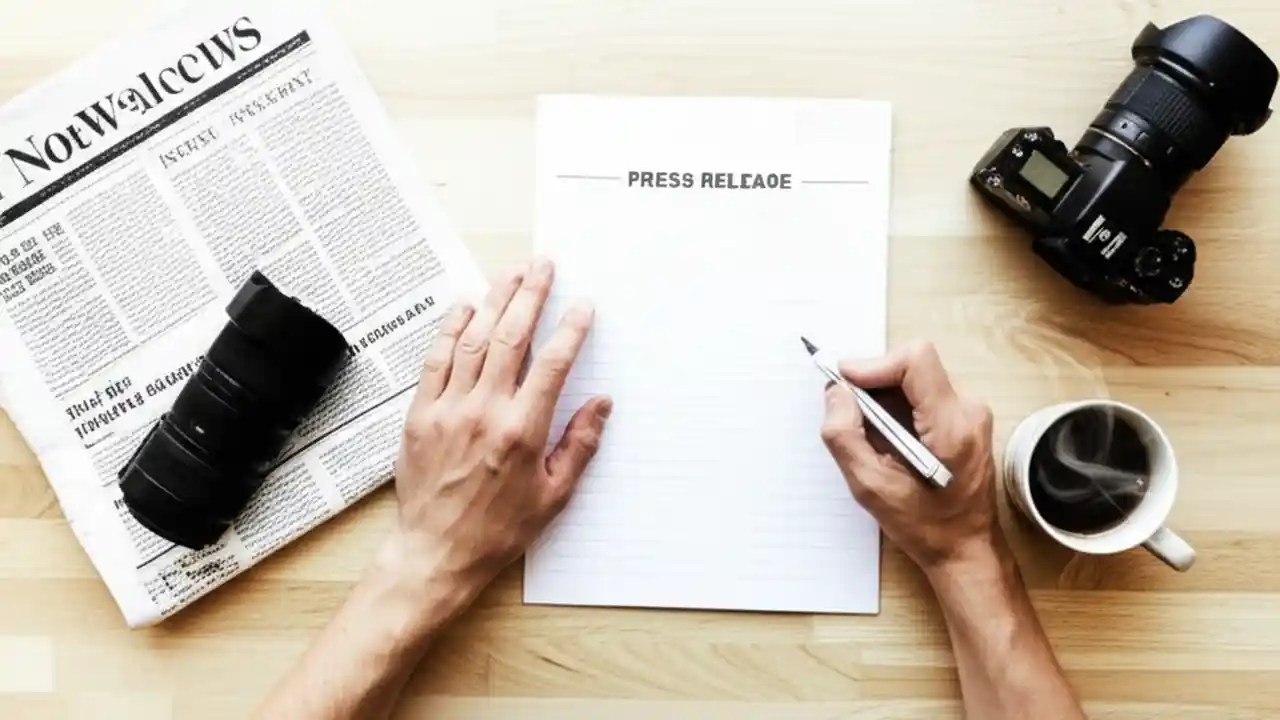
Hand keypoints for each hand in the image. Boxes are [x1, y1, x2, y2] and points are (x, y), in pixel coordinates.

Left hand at [388, 258, 610, 594]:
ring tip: (510, 275)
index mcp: (521, 431)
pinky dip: (451, 329)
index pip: (552, 364)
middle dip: (530, 296)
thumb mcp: (554, 496)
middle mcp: (483, 412)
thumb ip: (579, 444)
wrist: (435, 554)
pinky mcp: (420, 415)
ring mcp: (447, 409)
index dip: (570, 329)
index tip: (582, 307)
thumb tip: (601, 403)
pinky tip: (465, 307)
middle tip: (543, 267)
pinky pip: (436, 360)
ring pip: (472, 339)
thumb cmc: (497, 531)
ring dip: (494, 301)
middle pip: (510, 337)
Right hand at [820, 342, 999, 572]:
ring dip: (884, 395)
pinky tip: (888, 437)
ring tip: (869, 433)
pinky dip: (897, 405)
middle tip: (848, 412)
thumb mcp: (871, 488)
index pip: (916, 361)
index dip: (874, 364)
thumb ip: (846, 436)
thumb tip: (836, 393)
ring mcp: (971, 413)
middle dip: (873, 382)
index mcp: (952, 428)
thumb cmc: (926, 527)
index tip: (845, 382)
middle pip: (912, 366)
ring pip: (915, 378)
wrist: (967, 548)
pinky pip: (923, 393)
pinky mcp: (966, 418)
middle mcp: (969, 412)